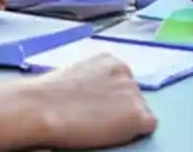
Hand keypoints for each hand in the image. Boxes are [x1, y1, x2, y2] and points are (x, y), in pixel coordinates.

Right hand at [32, 54, 156, 148]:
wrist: (43, 107)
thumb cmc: (47, 95)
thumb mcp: (76, 76)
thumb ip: (94, 80)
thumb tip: (98, 93)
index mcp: (111, 60)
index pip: (123, 82)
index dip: (112, 98)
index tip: (99, 106)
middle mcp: (127, 73)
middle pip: (134, 95)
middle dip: (120, 106)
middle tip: (98, 117)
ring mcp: (133, 93)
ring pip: (140, 110)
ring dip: (127, 118)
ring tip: (101, 125)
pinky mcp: (137, 115)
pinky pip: (148, 126)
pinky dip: (135, 131)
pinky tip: (113, 132)